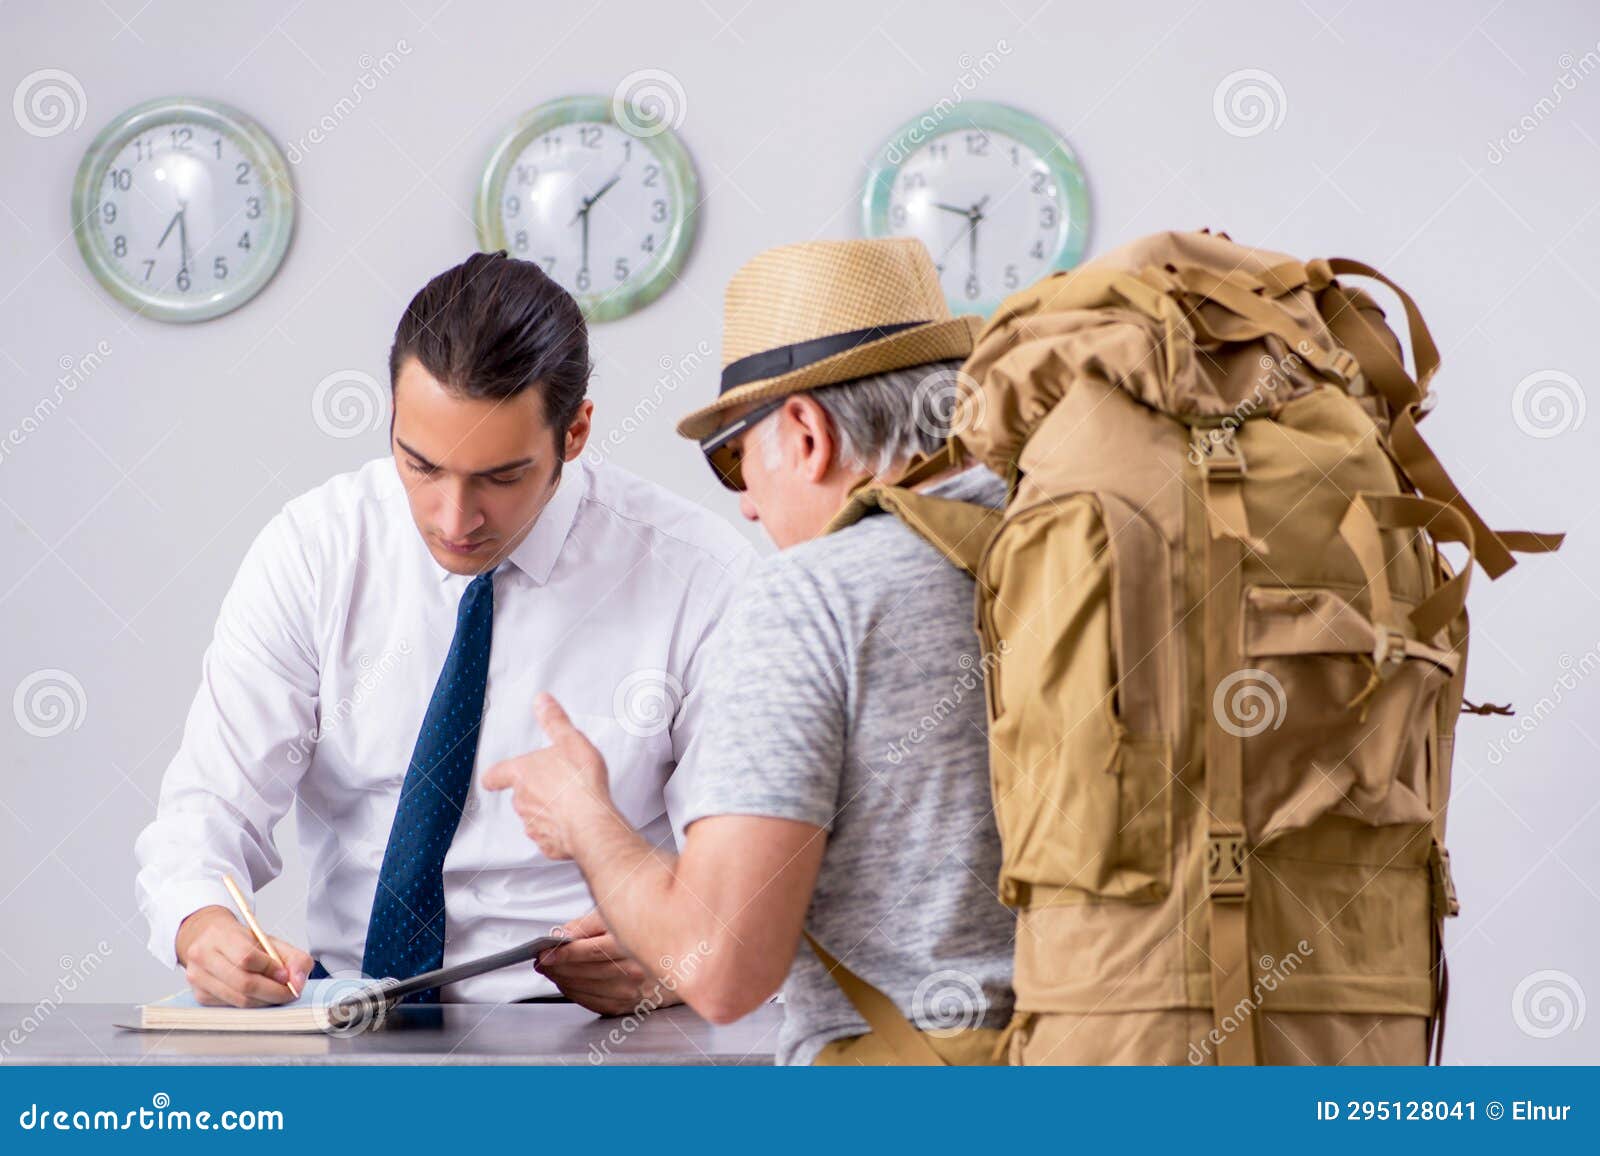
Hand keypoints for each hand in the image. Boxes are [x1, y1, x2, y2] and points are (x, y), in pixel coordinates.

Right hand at [174, 905, 311, 1007]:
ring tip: (277, 995)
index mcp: (220, 935)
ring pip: (237, 999)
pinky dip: (251, 1005)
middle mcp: (203, 956)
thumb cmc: (242, 940)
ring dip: (264, 1001)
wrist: (210, 939)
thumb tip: (298, 982)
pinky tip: (259, 997)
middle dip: (273, 992)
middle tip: (289, 992)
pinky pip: (231, 1007)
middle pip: (243, 983)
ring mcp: (197, 977)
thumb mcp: (270, 940)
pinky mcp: (199, 995)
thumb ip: (293, 957)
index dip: (271, 970)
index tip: (287, 975)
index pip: (247, 957)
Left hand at [482, 694, 614, 860]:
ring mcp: (533, 824)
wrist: (591, 822)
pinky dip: (558, 831)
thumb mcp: (570, 741)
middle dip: (533, 790)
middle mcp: (522, 801)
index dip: (495, 775)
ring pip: (533, 816)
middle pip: (519, 795)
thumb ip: (554, 721)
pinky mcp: (547, 844)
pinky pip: (549, 836)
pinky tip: (574, 822)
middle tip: (555, 784)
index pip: (496, 775)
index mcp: (522, 775)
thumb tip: (542, 702)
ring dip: (546, 811)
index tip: (493, 777)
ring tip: (569, 804)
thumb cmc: (580, 783)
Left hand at [537, 909, 680, 1016]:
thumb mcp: (625, 909)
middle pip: (585, 972)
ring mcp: (637, 992)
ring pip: (589, 990)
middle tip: (543, 962)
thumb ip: (589, 923)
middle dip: (558, 968)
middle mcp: (636, 970)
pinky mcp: (636, 1005)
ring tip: (553, 973)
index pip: (586, 951)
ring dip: (565, 983)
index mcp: (632, 943)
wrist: (696, 951)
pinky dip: (581, 997)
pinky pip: (600, 1005)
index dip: (560, 953)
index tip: (543, 952)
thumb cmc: (662, 924)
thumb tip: (562, 934)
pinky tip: (571, 988)